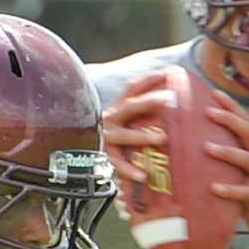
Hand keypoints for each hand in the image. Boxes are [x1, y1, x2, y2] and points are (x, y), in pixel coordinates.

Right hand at [100, 71, 176, 189]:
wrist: (77, 155)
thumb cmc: (113, 138)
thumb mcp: (126, 122)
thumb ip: (144, 114)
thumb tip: (171, 103)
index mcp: (118, 108)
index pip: (133, 89)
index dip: (148, 80)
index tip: (167, 72)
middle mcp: (111, 120)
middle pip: (130, 107)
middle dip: (149, 101)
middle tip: (168, 98)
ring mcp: (106, 138)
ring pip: (125, 136)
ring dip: (143, 136)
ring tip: (163, 138)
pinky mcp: (103, 158)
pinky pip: (118, 164)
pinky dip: (131, 170)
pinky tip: (145, 176)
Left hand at [203, 100, 248, 248]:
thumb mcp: (239, 172)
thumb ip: (225, 160)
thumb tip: (192, 147)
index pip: (245, 121)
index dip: (232, 105)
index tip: (214, 92)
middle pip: (248, 132)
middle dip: (229, 119)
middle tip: (208, 111)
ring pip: (247, 159)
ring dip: (226, 152)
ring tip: (206, 147)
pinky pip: (245, 192)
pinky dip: (230, 189)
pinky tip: (213, 187)